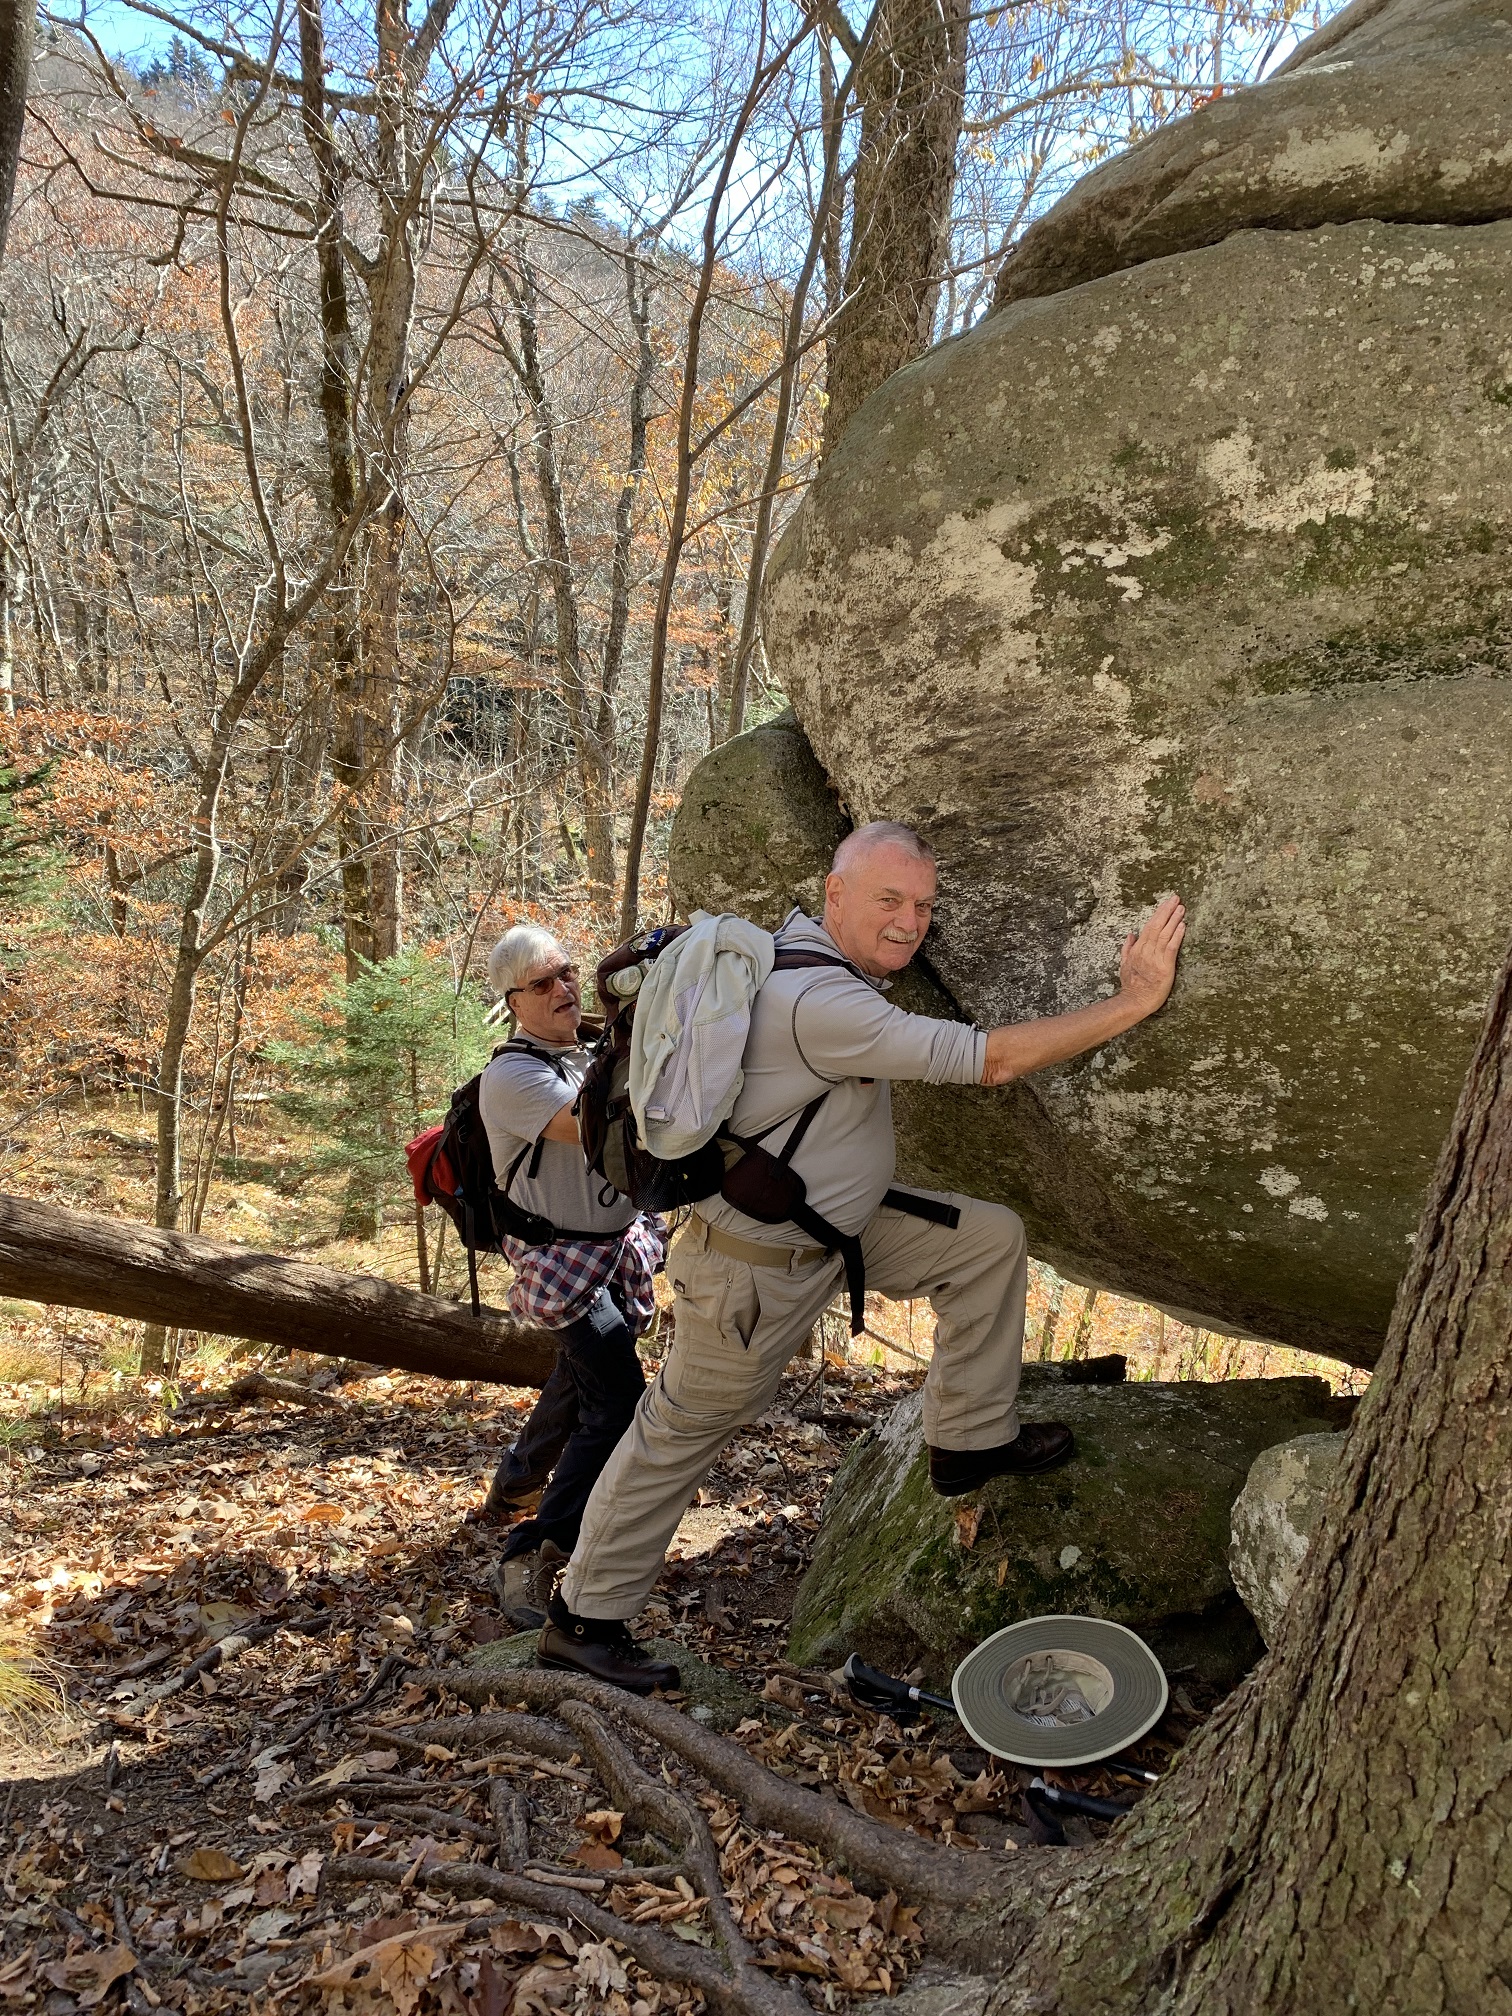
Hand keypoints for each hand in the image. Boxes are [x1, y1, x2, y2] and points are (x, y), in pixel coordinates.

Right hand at [1118, 894, 1185, 1017]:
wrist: (1135, 1001)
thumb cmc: (1132, 985)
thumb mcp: (1124, 964)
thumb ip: (1127, 948)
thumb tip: (1130, 934)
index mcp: (1137, 949)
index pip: (1149, 926)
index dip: (1159, 913)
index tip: (1167, 903)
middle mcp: (1146, 951)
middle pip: (1157, 926)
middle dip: (1167, 911)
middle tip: (1176, 898)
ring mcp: (1155, 958)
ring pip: (1164, 934)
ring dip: (1174, 920)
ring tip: (1181, 908)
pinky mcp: (1165, 967)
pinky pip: (1171, 948)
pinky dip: (1176, 936)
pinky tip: (1182, 926)